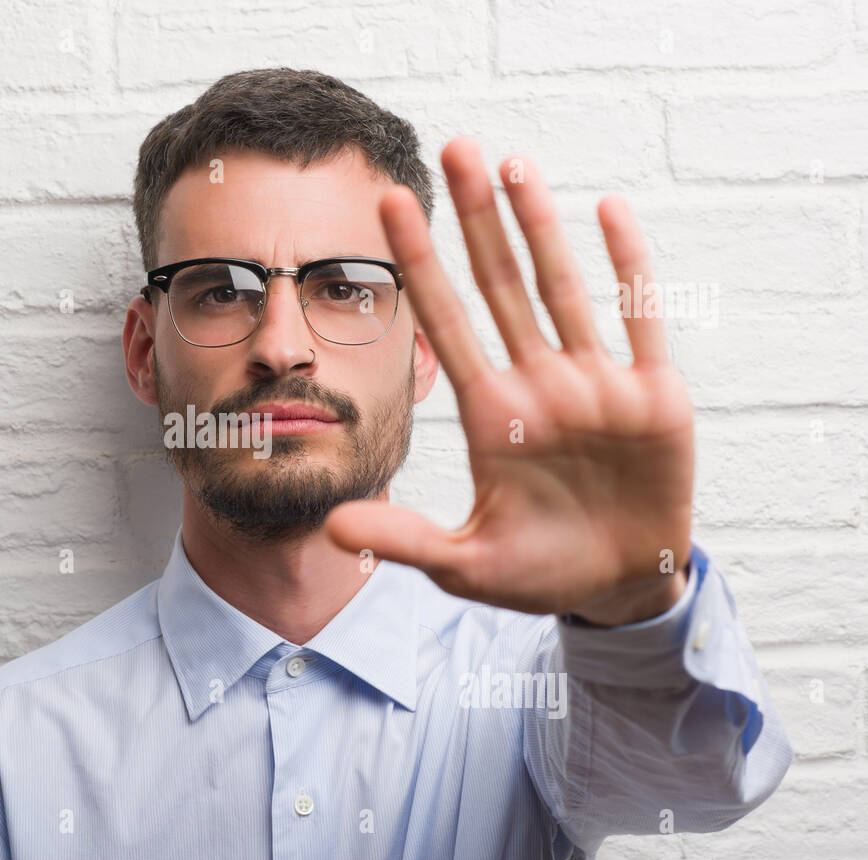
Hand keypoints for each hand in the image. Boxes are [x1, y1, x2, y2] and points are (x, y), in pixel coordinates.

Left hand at [324, 138, 693, 625]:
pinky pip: (638, 320)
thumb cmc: (538, 572)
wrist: (616, 586)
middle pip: (499, 285)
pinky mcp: (651, 397)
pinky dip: (628, 268)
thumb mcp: (466, 564)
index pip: (444, 324)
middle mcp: (537, 385)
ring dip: (540, 226)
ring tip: (514, 163)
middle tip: (452, 149)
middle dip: (475, 220)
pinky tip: (609, 210)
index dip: (418, 264)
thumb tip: (331, 528)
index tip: (385, 206)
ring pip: (561, 288)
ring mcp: (594, 386)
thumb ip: (405, 540)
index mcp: (490, 416)